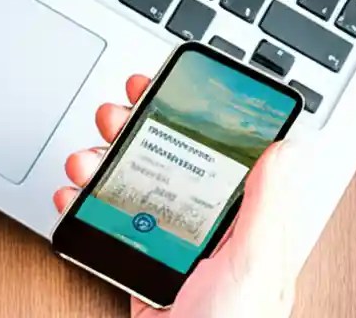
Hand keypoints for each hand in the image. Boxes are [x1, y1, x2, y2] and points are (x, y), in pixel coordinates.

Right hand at [53, 74, 302, 317]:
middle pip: (165, 162)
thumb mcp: (255, 265)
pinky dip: (80, 206)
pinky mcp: (135, 271)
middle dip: (133, 131)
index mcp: (241, 224)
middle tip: (115, 114)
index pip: (219, 153)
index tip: (168, 86)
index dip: (192, 115)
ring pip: (127, 188)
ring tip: (84, 159)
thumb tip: (284, 145)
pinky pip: (103, 227)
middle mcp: (203, 232)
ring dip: (98, 165)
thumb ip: (265, 205)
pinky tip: (71, 195)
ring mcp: (165, 250)